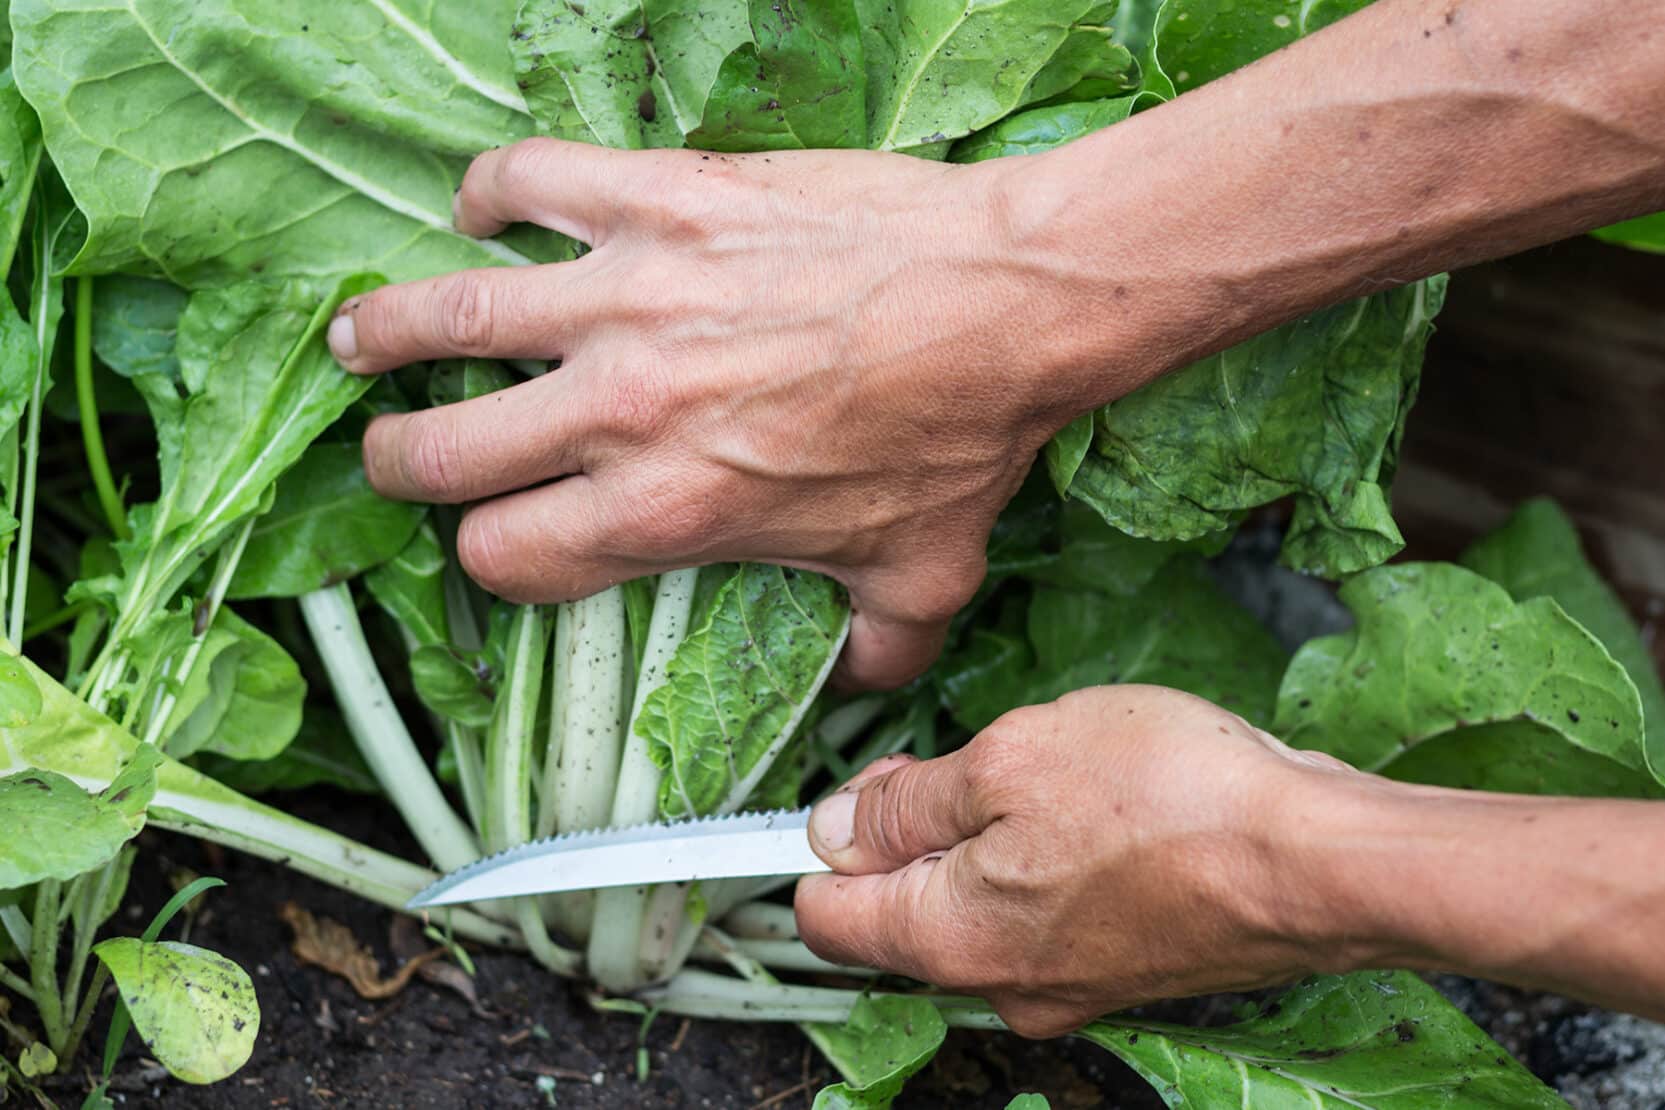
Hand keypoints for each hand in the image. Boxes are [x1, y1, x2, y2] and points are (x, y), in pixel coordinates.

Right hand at [331, 138, 1090, 687]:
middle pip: (444, 450)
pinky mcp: (660, 201)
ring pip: (448, 314)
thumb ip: (870, 655)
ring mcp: (630, 297)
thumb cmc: (963, 436)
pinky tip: (484, 210)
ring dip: (386, 331)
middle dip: (404, 461)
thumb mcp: (920, 581)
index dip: (491, 561)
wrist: (1010, 299)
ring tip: (358, 338)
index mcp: (665, 511)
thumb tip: (855, 689)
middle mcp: (623, 411)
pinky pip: (528, 181)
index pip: (506, 557)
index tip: (498, 543)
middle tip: (399, 451)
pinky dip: (489, 194)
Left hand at [793, 684, 1367, 1035]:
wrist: (1317, 862)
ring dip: (987, 834)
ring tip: (1048, 772)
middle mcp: (1000, 984)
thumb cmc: (1172, 803)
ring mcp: (1066, 982)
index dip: (820, 845)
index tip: (847, 790)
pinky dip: (1045, 857)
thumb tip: (833, 832)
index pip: (827, 917)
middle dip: (913, 830)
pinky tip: (1094, 806)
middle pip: (903, 911)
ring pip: (977, 904)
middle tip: (969, 757)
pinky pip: (1043, 910)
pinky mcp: (1121, 965)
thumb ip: (906, 805)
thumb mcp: (1010, 761)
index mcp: (950, 940)